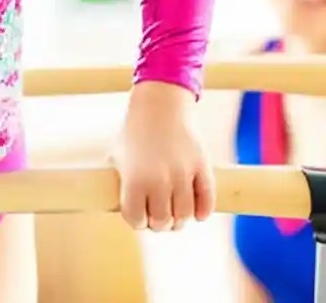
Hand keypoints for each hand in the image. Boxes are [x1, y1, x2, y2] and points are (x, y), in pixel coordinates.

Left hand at [111, 81, 214, 231]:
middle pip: (162, 222)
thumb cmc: (134, 131)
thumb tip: (126, 210)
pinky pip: (207, 201)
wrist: (160, 103)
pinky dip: (202, 212)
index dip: (137, 221)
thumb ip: (120, 184)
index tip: (140, 216)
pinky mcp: (202, 166)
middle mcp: (159, 180)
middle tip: (159, 216)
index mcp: (135, 179)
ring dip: (179, 220)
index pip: (136, 219)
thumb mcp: (117, 156)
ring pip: (185, 215)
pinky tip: (196, 213)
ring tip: (175, 214)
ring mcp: (183, 173)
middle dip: (159, 223)